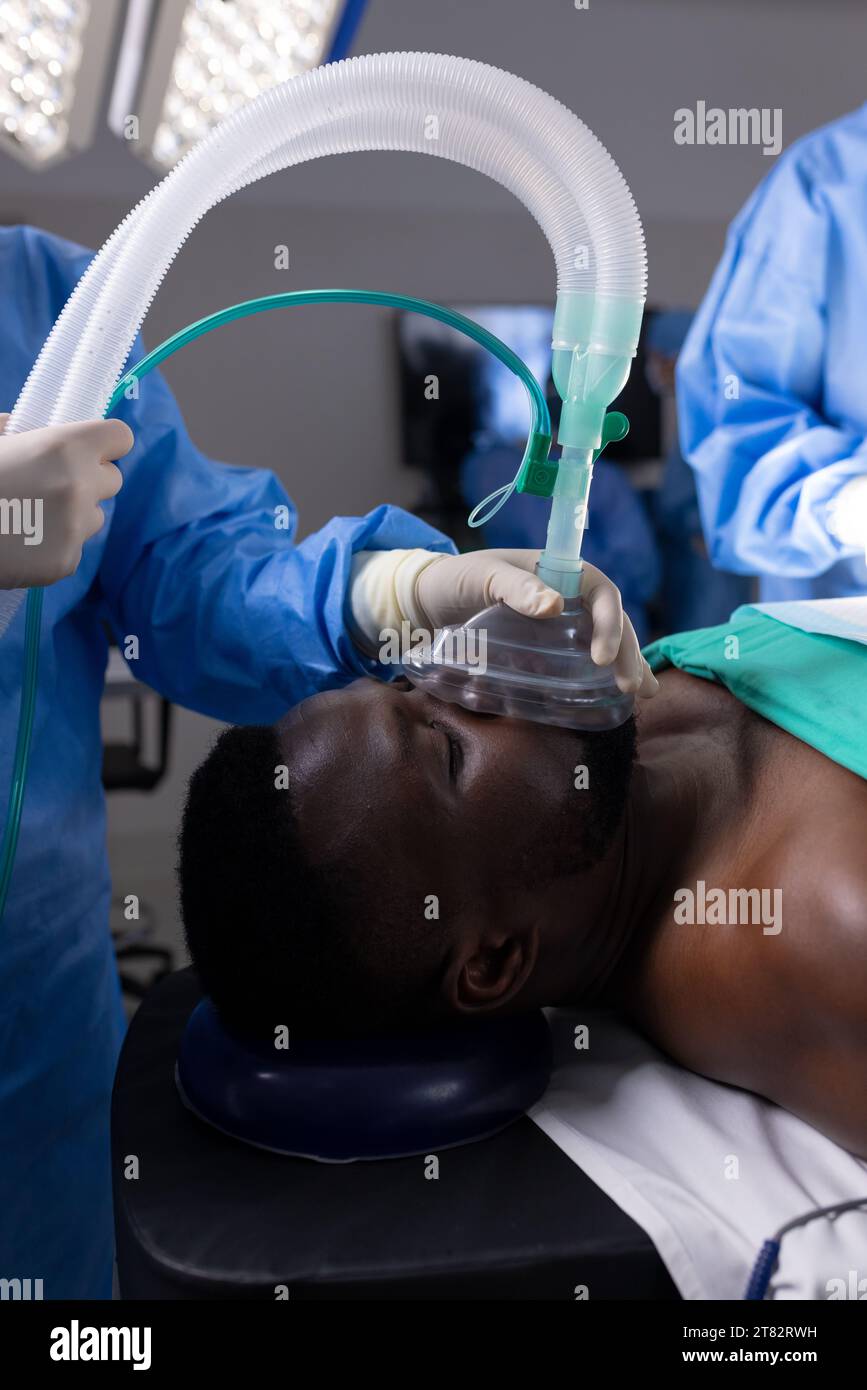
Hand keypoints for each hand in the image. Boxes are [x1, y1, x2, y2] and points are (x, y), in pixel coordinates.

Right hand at [0, 414, 131, 588]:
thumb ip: (13, 427)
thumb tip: (27, 427)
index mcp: (65, 446)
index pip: (120, 437)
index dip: (106, 443)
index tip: (92, 449)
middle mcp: (80, 486)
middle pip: (112, 480)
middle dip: (89, 480)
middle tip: (51, 484)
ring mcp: (76, 528)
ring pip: (94, 517)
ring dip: (73, 515)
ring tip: (30, 515)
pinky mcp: (65, 562)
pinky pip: (72, 548)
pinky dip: (54, 546)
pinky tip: (22, 542)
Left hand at [415, 548, 657, 696]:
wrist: (425, 601)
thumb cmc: (454, 580)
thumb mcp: (481, 577)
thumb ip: (514, 588)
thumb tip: (554, 606)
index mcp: (558, 570)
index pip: (601, 592)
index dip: (610, 623)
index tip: (602, 658)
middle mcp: (565, 596)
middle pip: (610, 621)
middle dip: (627, 653)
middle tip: (632, 688)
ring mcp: (557, 623)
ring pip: (601, 641)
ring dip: (624, 665)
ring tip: (642, 694)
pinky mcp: (544, 647)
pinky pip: (577, 660)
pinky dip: (597, 677)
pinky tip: (611, 697)